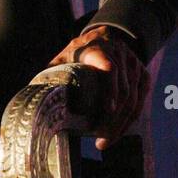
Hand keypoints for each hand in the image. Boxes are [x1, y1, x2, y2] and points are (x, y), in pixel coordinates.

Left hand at [47, 24, 149, 149]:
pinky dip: (130, 119)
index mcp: (95, 49)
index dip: (109, 87)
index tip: (107, 108)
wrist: (107, 36)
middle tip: (99, 138)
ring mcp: (133, 64)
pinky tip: (118, 132)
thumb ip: (53, 72)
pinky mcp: (143, 74)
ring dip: (120, 124)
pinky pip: (140, 100)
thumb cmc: (79, 53)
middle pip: (121, 90)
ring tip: (105, 141)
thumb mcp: (64, 57)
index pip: (106, 64)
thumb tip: (34, 95)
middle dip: (112, 118)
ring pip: (132, 98)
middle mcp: (119, 55)